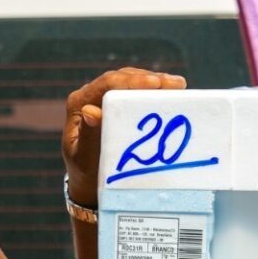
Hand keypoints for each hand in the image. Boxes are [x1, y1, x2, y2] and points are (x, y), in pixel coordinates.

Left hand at [63, 67, 185, 205]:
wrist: (89, 180)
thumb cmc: (85, 171)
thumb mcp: (85, 158)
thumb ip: (89, 135)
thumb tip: (90, 112)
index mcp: (79, 103)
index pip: (106, 84)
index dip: (132, 81)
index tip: (156, 83)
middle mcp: (90, 95)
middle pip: (122, 78)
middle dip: (150, 79)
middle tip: (176, 84)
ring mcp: (104, 97)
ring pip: (131, 80)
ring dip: (156, 82)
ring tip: (179, 85)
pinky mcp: (117, 103)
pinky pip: (137, 91)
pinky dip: (155, 91)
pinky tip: (173, 92)